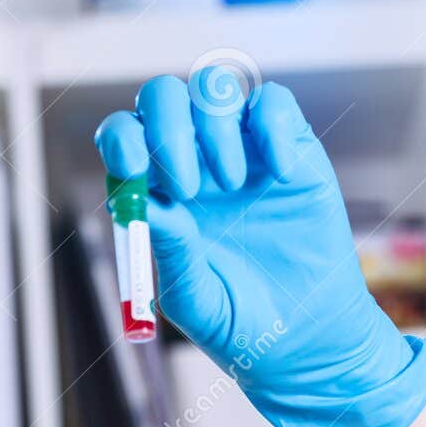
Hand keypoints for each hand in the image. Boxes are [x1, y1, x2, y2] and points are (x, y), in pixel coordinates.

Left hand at [93, 71, 425, 426]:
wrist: (304, 336)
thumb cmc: (237, 322)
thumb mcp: (194, 297)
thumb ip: (171, 251)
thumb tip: (145, 205)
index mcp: (156, 195)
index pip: (123, 141)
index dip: (121, 141)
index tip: (133, 168)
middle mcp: (191, 163)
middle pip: (162, 101)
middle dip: (167, 129)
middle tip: (187, 186)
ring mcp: (240, 151)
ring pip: (212, 90)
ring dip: (214, 129)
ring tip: (232, 185)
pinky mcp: (290, 147)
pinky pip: (272, 103)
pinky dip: (270, 124)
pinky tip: (278, 173)